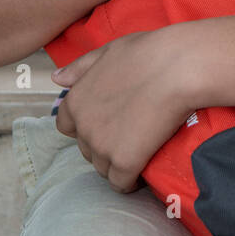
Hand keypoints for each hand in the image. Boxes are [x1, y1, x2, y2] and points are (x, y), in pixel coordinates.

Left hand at [51, 28, 200, 192]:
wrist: (178, 68)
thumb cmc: (148, 54)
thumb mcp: (108, 51)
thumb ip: (80, 67)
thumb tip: (56, 78)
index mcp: (75, 100)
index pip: (65, 127)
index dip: (85, 127)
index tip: (106, 123)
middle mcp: (83, 127)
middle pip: (86, 150)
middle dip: (103, 146)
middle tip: (129, 136)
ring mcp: (103, 147)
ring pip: (103, 169)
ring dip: (117, 164)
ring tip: (139, 154)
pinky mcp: (125, 162)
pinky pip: (121, 184)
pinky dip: (131, 181)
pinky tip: (144, 172)